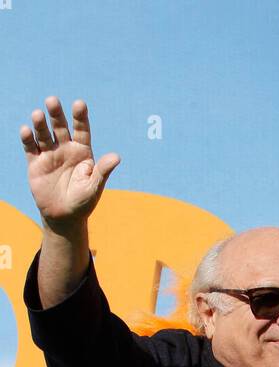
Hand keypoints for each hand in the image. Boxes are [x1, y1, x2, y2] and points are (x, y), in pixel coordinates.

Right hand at [20, 97, 119, 232]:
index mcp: (82, 152)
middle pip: (60, 127)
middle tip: (52, 101)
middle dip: (56, 114)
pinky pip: (30, 148)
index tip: (79, 104)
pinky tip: (26, 130)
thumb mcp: (94, 187)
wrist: (64, 217)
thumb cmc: (83, 202)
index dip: (80, 117)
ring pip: (43, 134)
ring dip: (40, 124)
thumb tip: (117, 157)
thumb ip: (103, 171)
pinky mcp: (35, 163)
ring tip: (38, 114)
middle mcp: (65, 149)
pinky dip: (27, 139)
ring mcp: (50, 154)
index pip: (81, 130)